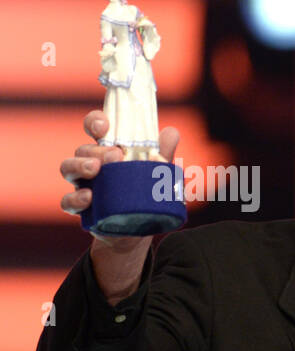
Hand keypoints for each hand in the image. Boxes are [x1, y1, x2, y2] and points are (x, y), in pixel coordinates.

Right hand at [59, 109, 179, 236]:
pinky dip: (74, 198)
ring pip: (68, 168)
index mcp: (108, 149)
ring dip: (79, 166)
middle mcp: (91, 163)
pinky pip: (67, 201)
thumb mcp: (158, 173)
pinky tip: (88, 198)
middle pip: (83, 148)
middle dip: (97, 150)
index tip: (104, 125)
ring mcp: (83, 184)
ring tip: (95, 169)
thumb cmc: (145, 192)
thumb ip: (163, 153)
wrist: (138, 229)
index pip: (95, 128)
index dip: (95, 121)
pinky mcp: (80, 207)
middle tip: (115, 155)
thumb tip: (171, 132)